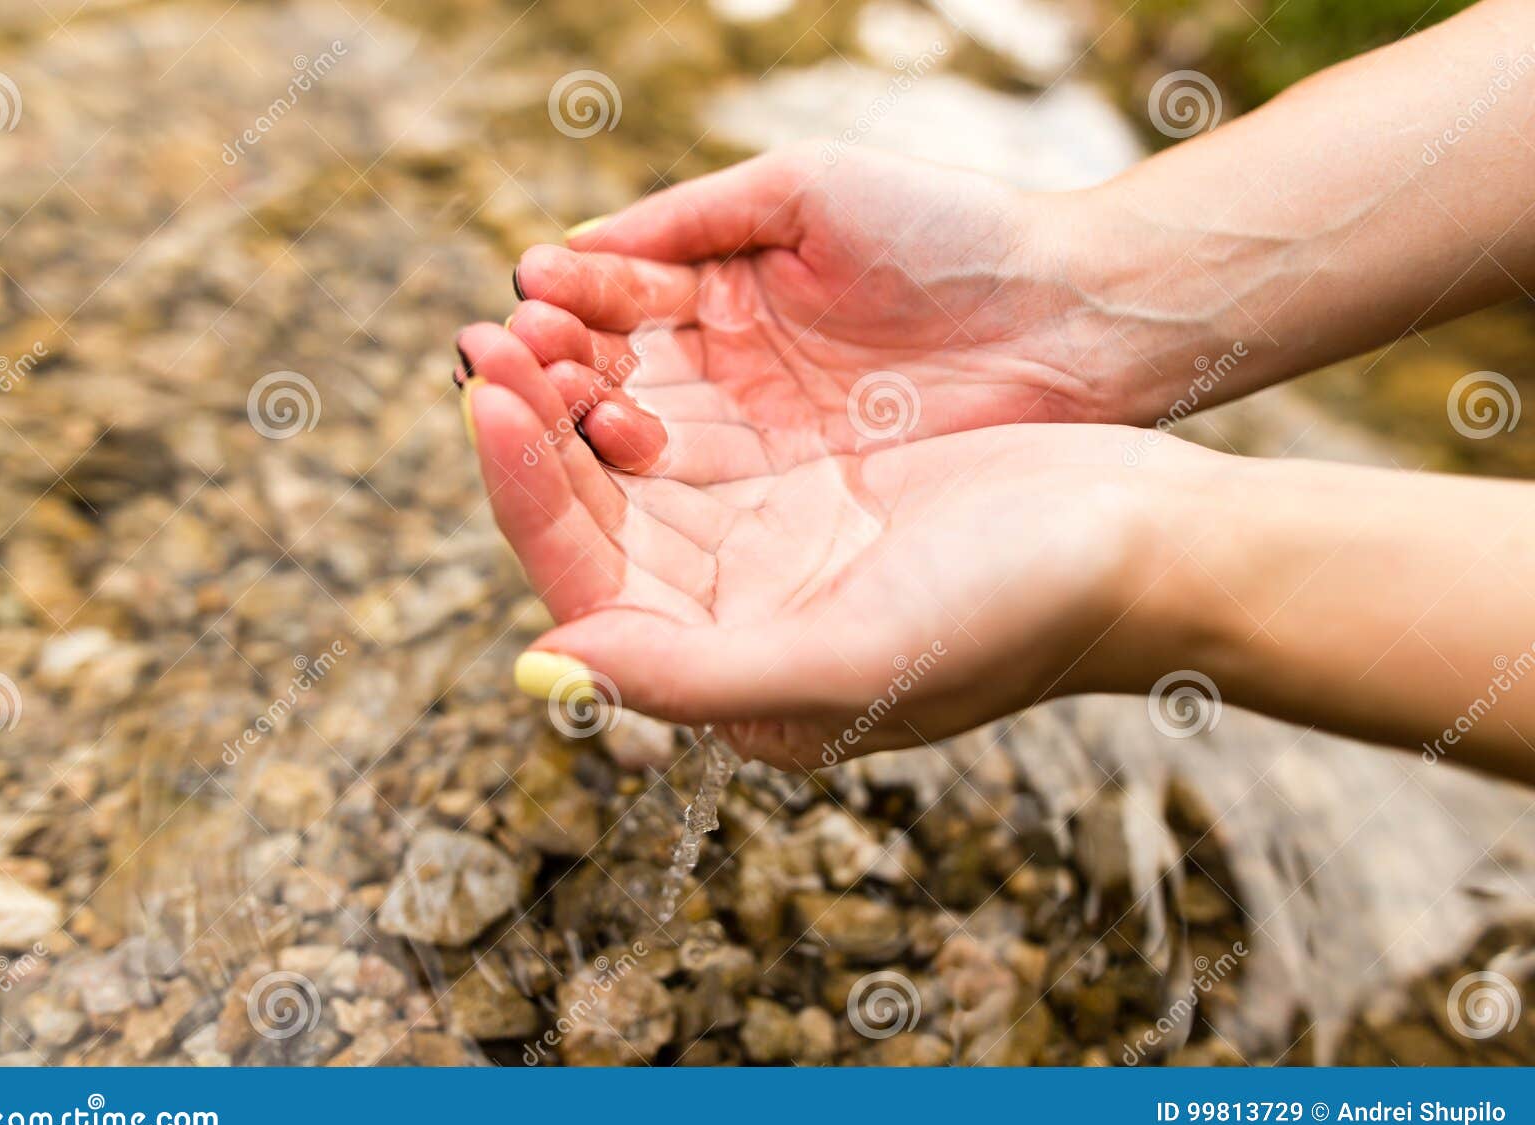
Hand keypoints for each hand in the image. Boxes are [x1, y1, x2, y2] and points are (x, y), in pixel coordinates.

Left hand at [453, 324, 1201, 767]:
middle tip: (485, 338)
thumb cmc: (1016, 612)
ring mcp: (765, 550)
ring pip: (631, 472)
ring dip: (577, 397)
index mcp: (726, 684)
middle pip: (595, 526)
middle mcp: (730, 622)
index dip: (526, 497)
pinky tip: (615, 318)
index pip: (589, 592)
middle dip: (534, 435)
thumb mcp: (848, 655)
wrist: (1140, 539)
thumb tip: (544, 667)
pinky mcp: (802, 484)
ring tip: (532, 315)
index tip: (485, 398)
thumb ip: (693, 676)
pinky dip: (647, 375)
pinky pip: (692, 426)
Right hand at [472, 145, 1120, 477]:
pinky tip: (603, 447)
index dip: (561, 313)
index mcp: (720, 290)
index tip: (514, 311)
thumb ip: (683, 219)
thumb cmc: (945, 231)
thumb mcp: (803, 190)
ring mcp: (755, 440)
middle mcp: (724, 373)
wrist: (1067, 315)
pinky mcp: (791, 500)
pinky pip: (697, 488)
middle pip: (609, 383)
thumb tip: (557, 254)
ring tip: (525, 404)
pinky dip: (642, 472)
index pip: (612, 309)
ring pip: (638, 441)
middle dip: (550, 375)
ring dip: (577, 426)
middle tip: (493, 369)